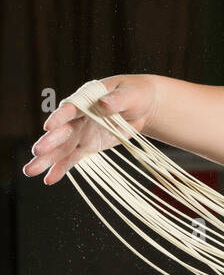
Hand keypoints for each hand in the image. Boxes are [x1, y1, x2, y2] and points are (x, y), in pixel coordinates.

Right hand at [22, 75, 159, 184]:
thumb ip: (117, 99)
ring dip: (47, 159)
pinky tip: (49, 179)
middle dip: (50, 141)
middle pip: (62, 130)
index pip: (70, 108)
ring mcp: (81, 132)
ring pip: (62, 147)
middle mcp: (78, 117)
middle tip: (37, 152)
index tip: (49, 126)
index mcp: (85, 99)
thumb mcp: (130, 94)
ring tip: (30, 171)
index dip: (60, 117)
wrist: (141, 106)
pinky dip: (61, 168)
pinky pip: (73, 158)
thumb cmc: (135, 94)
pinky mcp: (87, 145)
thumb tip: (104, 103)